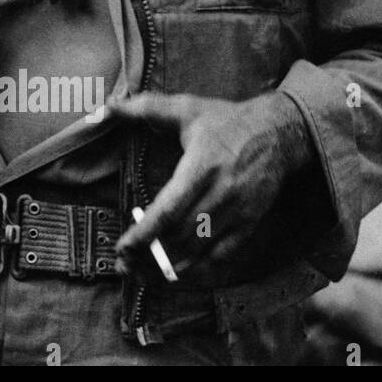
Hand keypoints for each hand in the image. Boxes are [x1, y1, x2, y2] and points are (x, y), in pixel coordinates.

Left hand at [108, 91, 313, 281]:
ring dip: (172, 266)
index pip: (169, 209)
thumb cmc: (225, 120)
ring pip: (201, 249)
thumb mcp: (185, 107)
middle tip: (124, 265)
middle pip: (181, 235)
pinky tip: (180, 274)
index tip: (124, 247)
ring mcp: (238, 212)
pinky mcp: (250, 222)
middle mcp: (221, 194)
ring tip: (144, 275)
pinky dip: (201, 269)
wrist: (279, 133)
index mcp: (201, 167)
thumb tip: (103, 109)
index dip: (145, 232)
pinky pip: (225, 254)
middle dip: (150, 253)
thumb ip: (143, 107)